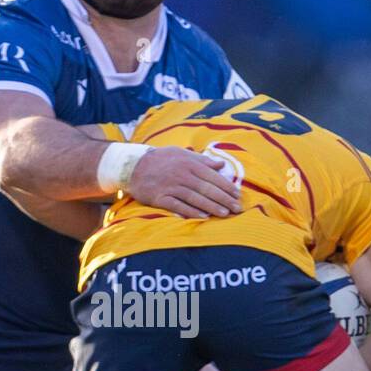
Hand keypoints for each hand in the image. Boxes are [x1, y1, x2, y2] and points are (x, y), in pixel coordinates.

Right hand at [127, 146, 241, 217]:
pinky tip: (203, 216)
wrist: (133, 166)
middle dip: (224, 199)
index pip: (213, 176)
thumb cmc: (161, 159)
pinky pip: (178, 206)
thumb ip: (202, 160)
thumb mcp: (182, 153)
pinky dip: (191, 211)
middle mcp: (182, 174)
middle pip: (207, 188)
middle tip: (237, 208)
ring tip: (224, 213)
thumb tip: (222, 164)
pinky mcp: (160, 197)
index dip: (227, 186)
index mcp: (189, 163)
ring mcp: (170, 186)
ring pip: (195, 198)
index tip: (238, 195)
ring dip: (211, 206)